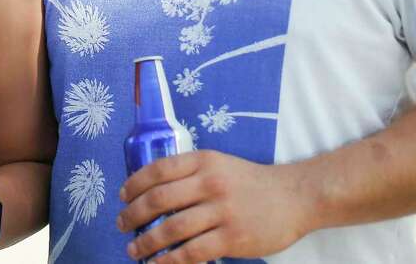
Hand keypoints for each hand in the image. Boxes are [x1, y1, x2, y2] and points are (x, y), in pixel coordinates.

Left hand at [117, 150, 311, 262]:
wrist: (295, 196)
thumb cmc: (252, 182)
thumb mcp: (220, 164)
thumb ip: (190, 173)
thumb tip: (151, 193)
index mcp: (204, 161)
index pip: (158, 170)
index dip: (134, 184)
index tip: (122, 197)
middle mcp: (210, 183)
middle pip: (158, 199)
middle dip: (133, 214)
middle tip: (121, 224)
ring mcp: (221, 211)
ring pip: (171, 228)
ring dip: (147, 241)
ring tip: (134, 249)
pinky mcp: (232, 237)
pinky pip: (192, 252)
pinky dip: (170, 260)